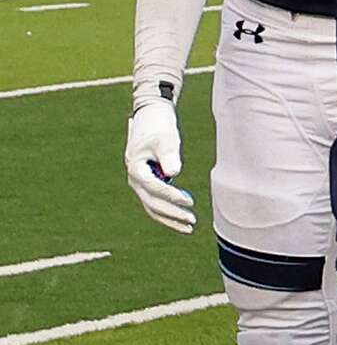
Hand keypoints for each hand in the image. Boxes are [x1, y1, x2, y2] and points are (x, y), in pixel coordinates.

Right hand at [125, 101, 196, 233]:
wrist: (151, 117)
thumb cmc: (159, 126)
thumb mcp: (166, 138)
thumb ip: (169, 154)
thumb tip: (174, 172)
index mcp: (136, 168)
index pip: (154, 188)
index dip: (172, 195)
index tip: (190, 201)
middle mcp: (135, 180)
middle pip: (152, 202)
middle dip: (172, 213)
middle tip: (192, 220)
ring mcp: (140, 184)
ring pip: (153, 207)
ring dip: (170, 218)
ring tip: (190, 227)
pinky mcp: (148, 184)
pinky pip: (156, 203)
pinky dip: (168, 212)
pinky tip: (182, 220)